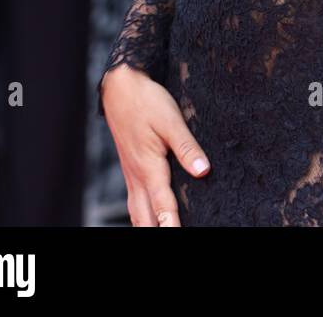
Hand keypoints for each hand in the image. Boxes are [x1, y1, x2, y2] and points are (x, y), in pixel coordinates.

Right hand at [100, 63, 210, 226]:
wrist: (119, 88)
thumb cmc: (146, 102)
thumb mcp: (171, 120)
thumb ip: (186, 147)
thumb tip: (203, 171)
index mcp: (149, 167)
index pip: (162, 205)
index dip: (171, 225)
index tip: (176, 234)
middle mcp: (137, 176)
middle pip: (146, 217)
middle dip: (158, 230)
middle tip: (172, 235)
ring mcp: (131, 174)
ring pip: (137, 213)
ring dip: (147, 227)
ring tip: (161, 233)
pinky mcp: (129, 169)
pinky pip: (133, 202)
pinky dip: (141, 217)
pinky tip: (147, 219)